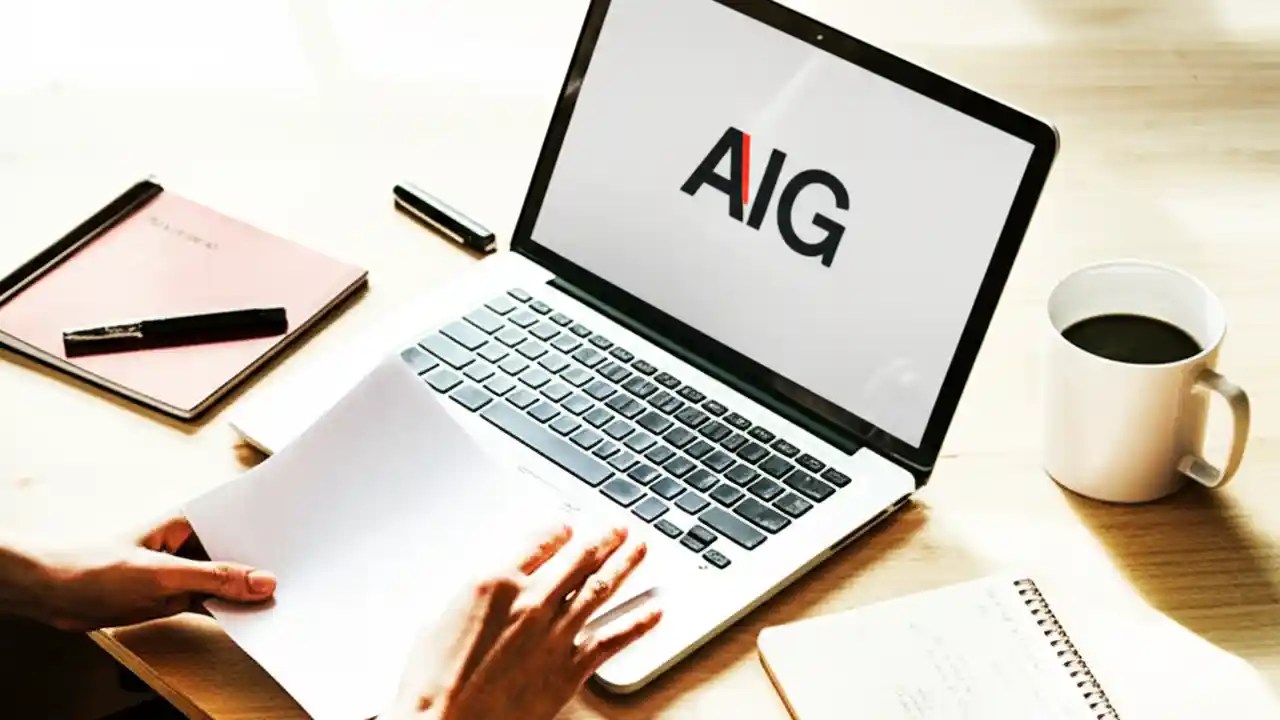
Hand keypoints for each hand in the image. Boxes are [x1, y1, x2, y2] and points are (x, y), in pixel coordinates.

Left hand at [26, 515, 276, 630]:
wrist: (52, 595)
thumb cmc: (93, 567)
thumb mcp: (162, 574)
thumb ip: (214, 578)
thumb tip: (261, 581)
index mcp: (188, 522)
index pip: (238, 521)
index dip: (267, 531)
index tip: (295, 546)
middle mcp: (190, 543)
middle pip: (237, 552)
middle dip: (262, 566)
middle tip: (294, 579)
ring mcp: (184, 570)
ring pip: (228, 580)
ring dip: (246, 592)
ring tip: (277, 601)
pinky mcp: (176, 594)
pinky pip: (213, 601)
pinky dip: (229, 610)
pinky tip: (248, 617)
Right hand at [384, 525, 660, 719]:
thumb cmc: (432, 682)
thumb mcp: (441, 617)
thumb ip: (476, 595)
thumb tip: (491, 587)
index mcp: (495, 583)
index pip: (540, 541)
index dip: (560, 530)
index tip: (569, 527)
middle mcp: (531, 603)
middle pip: (578, 559)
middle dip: (602, 540)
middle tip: (618, 528)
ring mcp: (554, 635)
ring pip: (600, 589)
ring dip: (624, 565)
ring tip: (639, 549)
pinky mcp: (568, 669)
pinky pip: (611, 640)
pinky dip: (636, 624)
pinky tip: (652, 612)